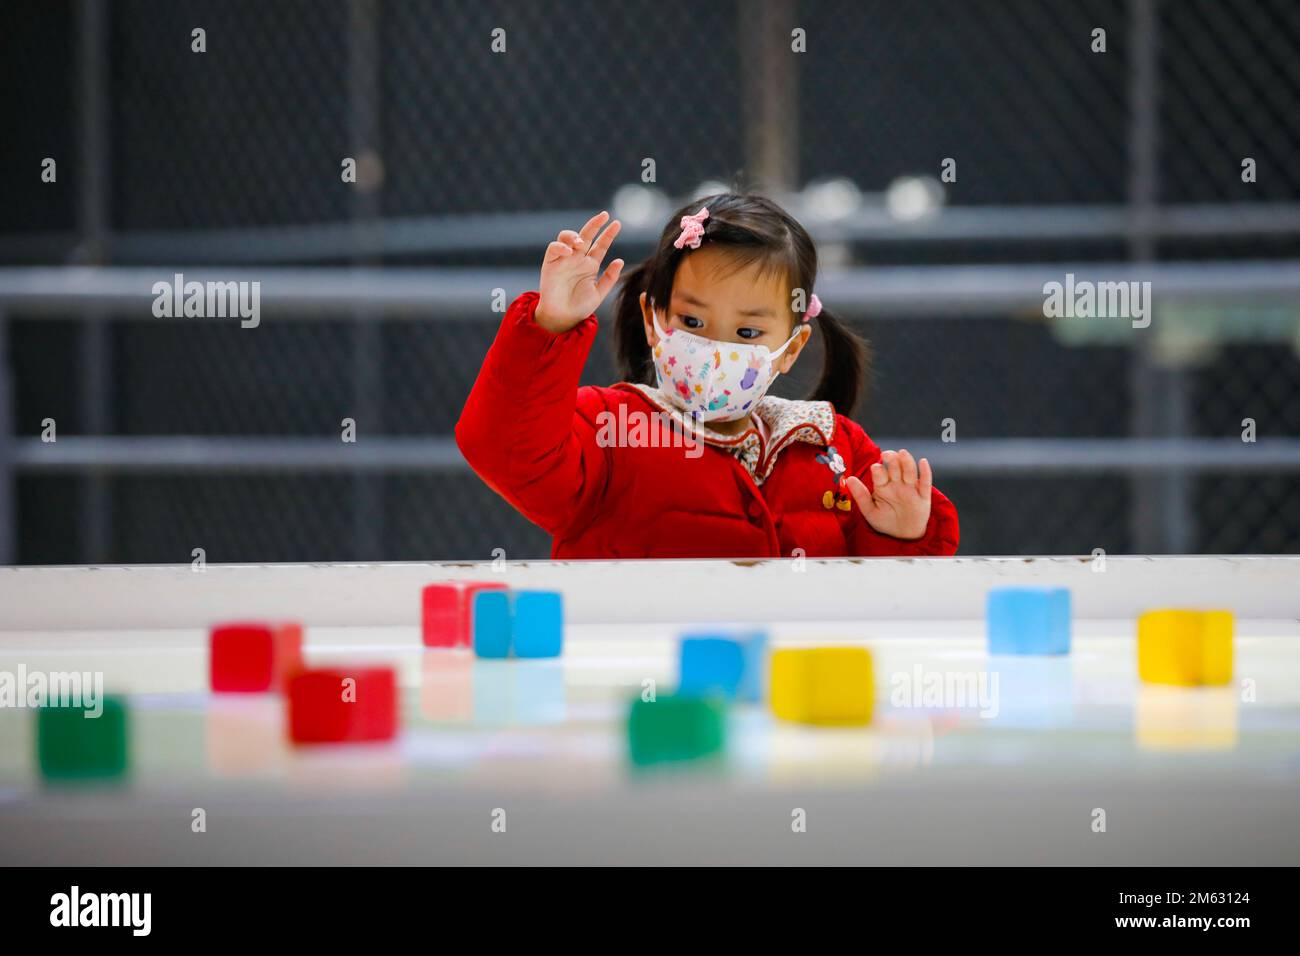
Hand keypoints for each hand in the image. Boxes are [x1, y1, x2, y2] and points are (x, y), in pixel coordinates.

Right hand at [534, 211, 623, 332]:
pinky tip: (569, 252)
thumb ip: (609, 278)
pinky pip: (553, 248)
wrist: (563, 318)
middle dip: (595, 224)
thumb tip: (620, 260)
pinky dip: (560, 246)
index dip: (608, 234)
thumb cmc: (580, 306)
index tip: (617, 224)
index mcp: (590, 264)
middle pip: (586, 236)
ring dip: (575, 235)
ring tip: (582, 243)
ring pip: (567, 238)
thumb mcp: (599, 293)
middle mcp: (577, 259)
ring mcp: (564, 260)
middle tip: (604, 216)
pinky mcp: (550, 264)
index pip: (600, 245)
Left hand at [844, 449, 931, 539]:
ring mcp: (911, 488)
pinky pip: (925, 482)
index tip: (875, 468)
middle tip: (887, 455)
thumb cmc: (885, 521)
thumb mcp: (870, 511)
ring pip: (910, 472)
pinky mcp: (923, 496)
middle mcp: (897, 484)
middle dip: (892, 460)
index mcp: (882, 486)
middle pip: (895, 467)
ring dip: (907, 462)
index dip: (878, 470)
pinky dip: (925, 472)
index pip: (880, 474)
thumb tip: (849, 479)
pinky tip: (922, 463)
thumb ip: (860, 495)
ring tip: (902, 453)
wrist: (903, 535)